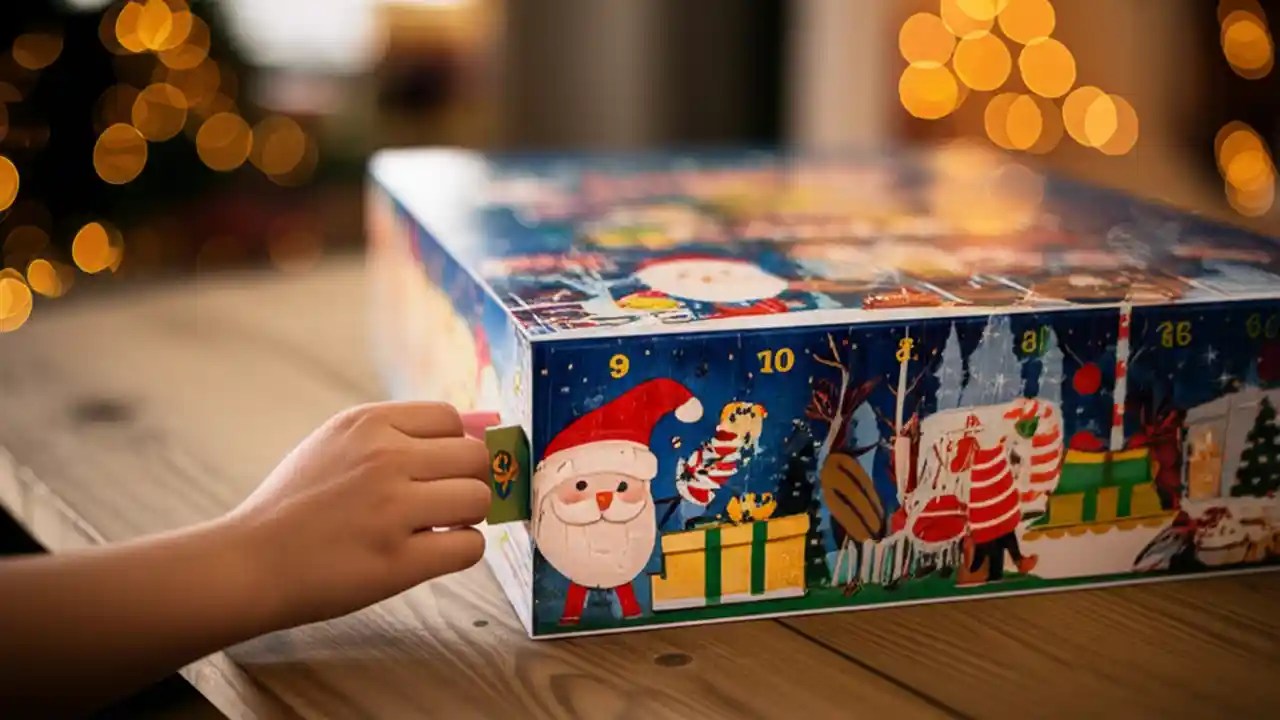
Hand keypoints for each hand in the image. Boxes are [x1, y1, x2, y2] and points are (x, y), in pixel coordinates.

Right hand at [225, 402, 497, 627]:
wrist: (249, 562)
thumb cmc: (296, 504)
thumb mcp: (334, 445)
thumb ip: (394, 434)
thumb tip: (476, 429)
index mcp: (368, 424)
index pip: (451, 418)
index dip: (452, 446)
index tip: (438, 469)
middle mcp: (384, 458)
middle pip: (474, 457)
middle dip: (467, 480)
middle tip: (443, 502)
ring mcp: (392, 509)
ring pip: (479, 499)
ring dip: (466, 517)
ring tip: (435, 527)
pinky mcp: (398, 560)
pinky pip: (470, 547)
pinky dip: (460, 551)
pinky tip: (432, 553)